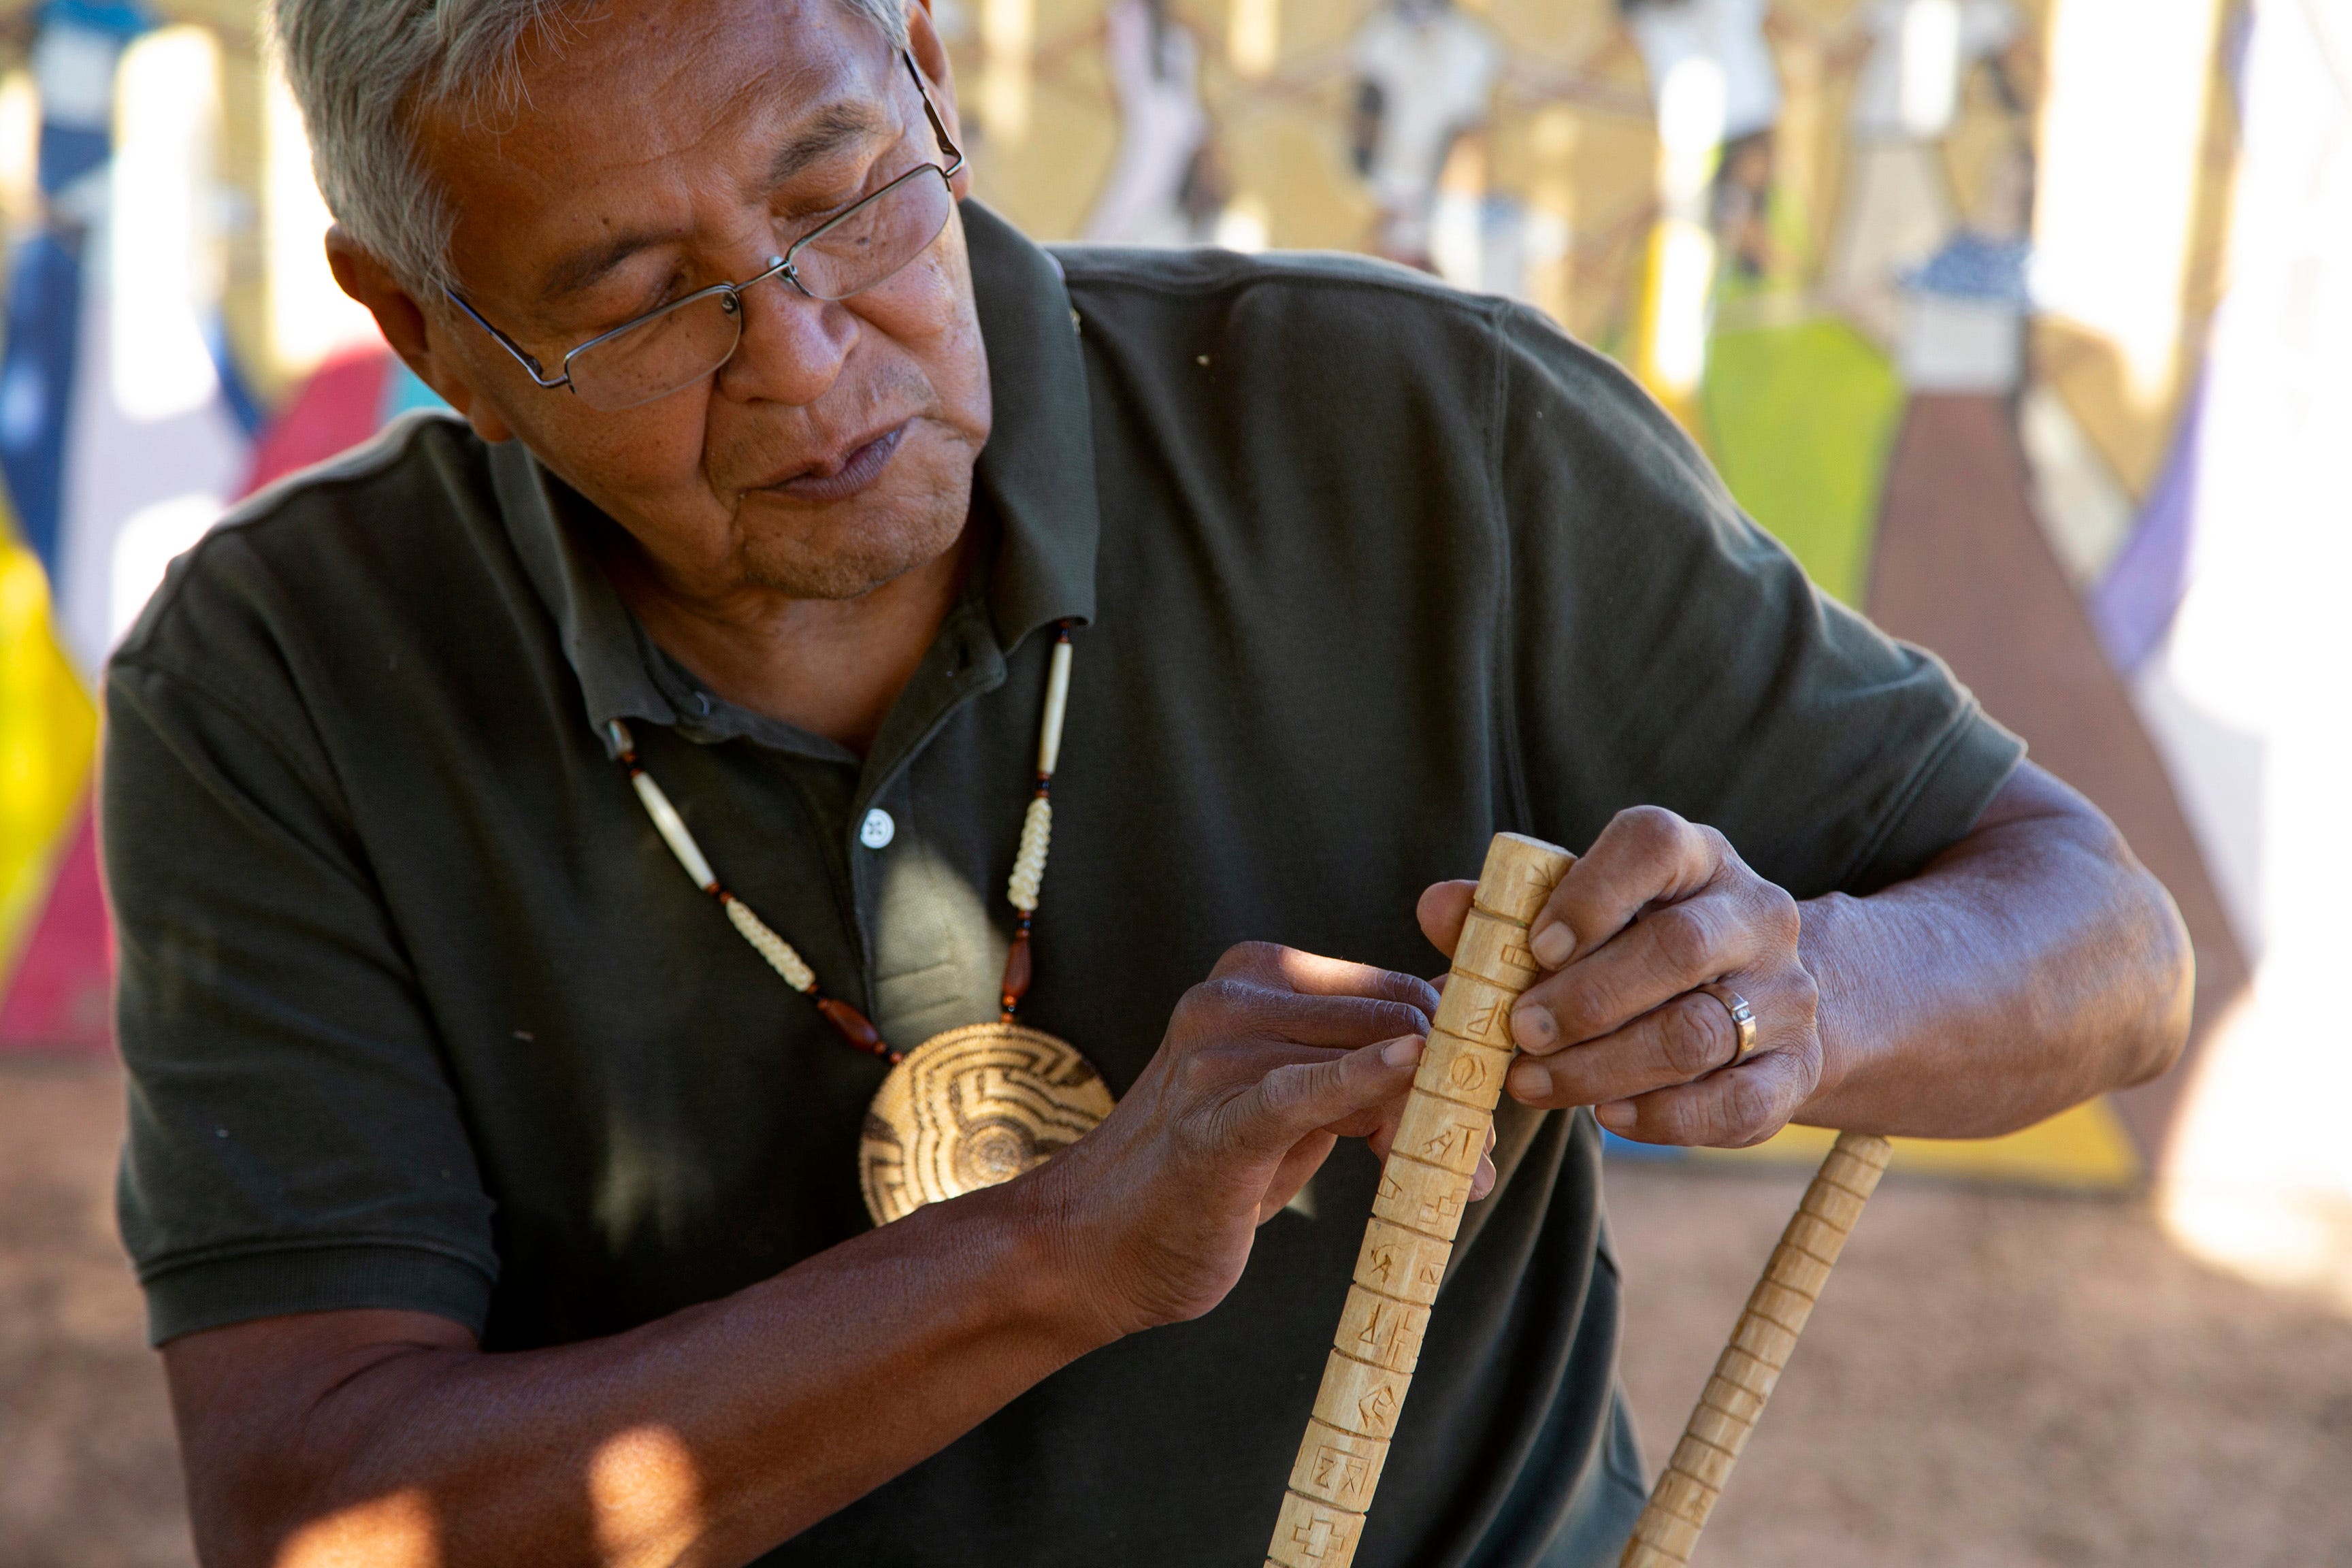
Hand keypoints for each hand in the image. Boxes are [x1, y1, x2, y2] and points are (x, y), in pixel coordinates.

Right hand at [1026, 942, 1467, 1337]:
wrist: (1096, 1245)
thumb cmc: (1209, 1171)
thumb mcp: (1295, 1094)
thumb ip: (1367, 1048)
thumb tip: (1463, 1006)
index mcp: (1252, 974)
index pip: (1392, 987)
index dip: (1450, 1050)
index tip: (1477, 1115)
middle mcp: (1229, 996)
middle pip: (1393, 1017)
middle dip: (1450, 1087)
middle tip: (1475, 1162)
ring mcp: (1213, 1055)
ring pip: (1370, 1057)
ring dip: (1428, 1124)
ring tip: (1457, 1181)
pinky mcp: (1210, 1121)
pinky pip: (1301, 1091)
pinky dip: (1360, 1080)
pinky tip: (1406, 1072)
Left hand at [1416, 807, 1821, 1147]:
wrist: (1754, 999)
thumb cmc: (1635, 945)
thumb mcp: (1579, 914)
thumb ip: (1504, 912)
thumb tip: (1437, 906)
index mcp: (1696, 856)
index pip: (1655, 844)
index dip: (1591, 894)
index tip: (1535, 946)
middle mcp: (1754, 914)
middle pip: (1678, 949)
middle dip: (1586, 999)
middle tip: (1518, 1032)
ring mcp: (1785, 994)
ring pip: (1697, 1034)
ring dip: (1602, 1065)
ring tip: (1533, 1082)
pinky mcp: (1795, 1070)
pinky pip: (1733, 1104)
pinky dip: (1662, 1118)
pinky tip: (1608, 1114)